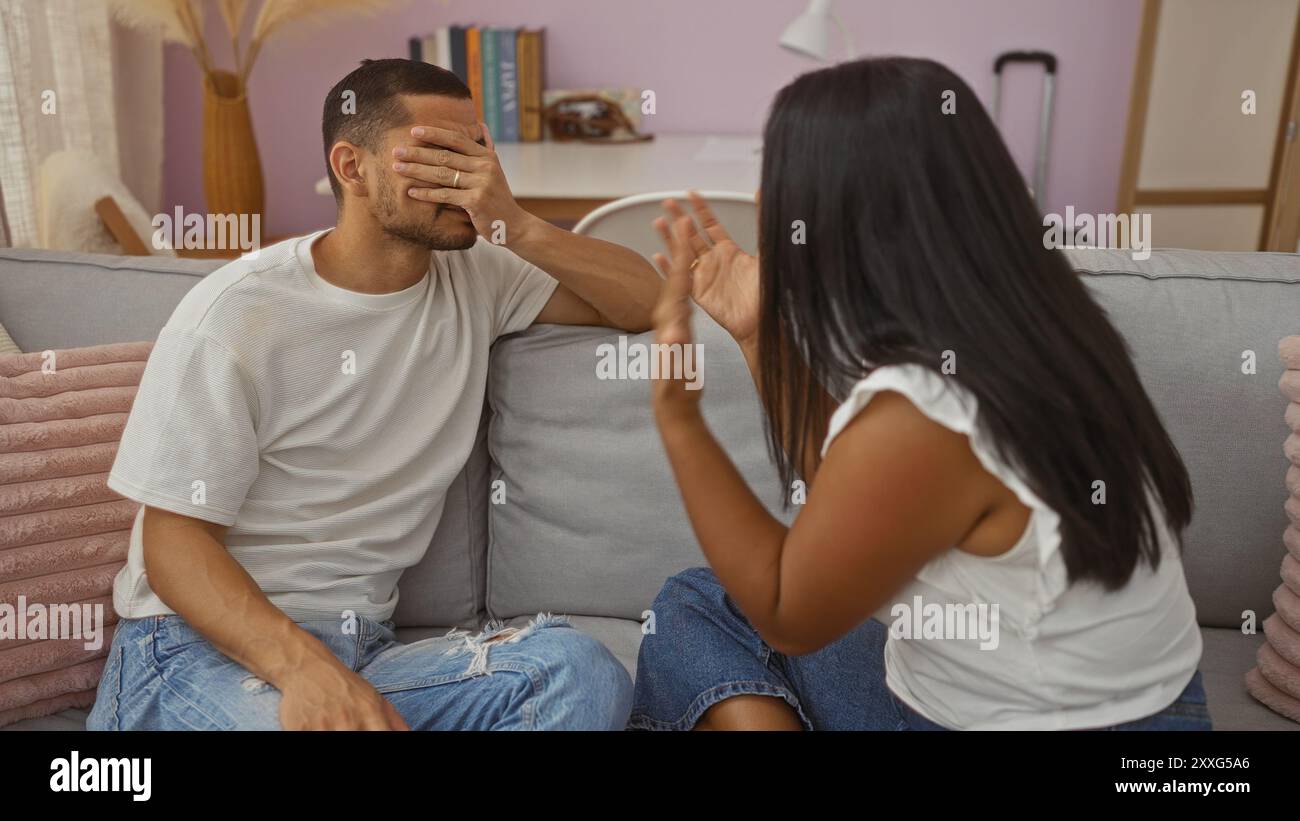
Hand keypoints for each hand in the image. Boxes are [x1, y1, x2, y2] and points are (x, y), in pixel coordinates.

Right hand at [277, 661, 409, 730]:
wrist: (307, 667)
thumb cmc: (345, 686)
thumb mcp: (375, 697)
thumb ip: (396, 722)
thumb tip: (410, 735)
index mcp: (370, 713)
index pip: (385, 735)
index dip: (382, 740)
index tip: (375, 738)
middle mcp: (349, 720)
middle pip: (355, 739)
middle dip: (353, 734)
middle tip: (348, 728)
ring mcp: (323, 726)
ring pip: (334, 741)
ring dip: (333, 734)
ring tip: (334, 726)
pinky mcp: (300, 729)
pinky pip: (308, 738)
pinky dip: (314, 733)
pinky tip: (317, 727)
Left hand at [393, 120, 534, 242]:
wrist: (513, 224)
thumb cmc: (498, 197)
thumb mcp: (495, 169)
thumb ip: (486, 147)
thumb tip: (480, 124)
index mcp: (487, 156)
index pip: (456, 139)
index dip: (434, 133)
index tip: (413, 131)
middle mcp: (485, 167)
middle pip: (445, 156)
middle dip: (418, 152)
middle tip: (396, 150)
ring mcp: (481, 184)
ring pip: (442, 175)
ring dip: (416, 171)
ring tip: (397, 168)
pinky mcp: (476, 202)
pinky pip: (445, 195)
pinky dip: (426, 193)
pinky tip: (411, 191)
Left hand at [651, 216, 704, 420]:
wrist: (670, 404)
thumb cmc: (675, 389)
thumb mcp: (675, 371)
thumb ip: (674, 352)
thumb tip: (673, 334)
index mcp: (669, 319)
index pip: (678, 280)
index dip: (682, 252)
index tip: (684, 226)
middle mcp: (666, 315)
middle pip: (674, 272)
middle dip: (678, 243)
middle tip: (680, 215)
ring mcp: (669, 319)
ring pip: (675, 278)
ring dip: (678, 254)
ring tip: (680, 230)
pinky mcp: (674, 325)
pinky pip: (678, 293)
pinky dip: (681, 275)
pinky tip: (682, 269)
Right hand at [654, 192, 758, 350]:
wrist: (762, 319)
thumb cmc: (768, 290)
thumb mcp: (767, 250)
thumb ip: (763, 222)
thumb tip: (764, 195)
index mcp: (730, 251)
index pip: (710, 225)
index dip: (701, 209)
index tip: (692, 194)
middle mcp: (715, 262)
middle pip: (692, 235)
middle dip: (679, 217)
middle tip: (669, 203)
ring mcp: (705, 277)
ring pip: (682, 252)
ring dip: (670, 237)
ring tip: (659, 221)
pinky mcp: (699, 292)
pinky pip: (679, 276)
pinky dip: (667, 267)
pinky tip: (658, 256)